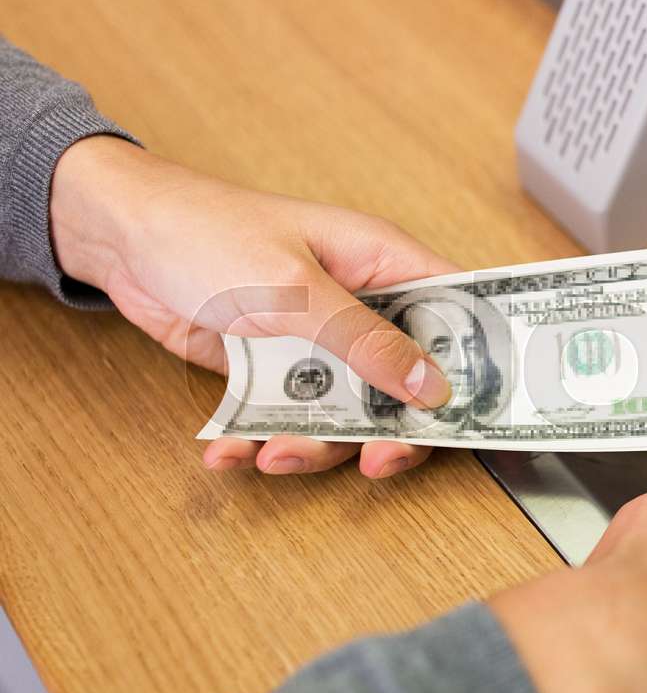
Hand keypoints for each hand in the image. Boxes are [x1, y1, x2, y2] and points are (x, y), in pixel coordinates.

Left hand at [50, 136, 459, 477]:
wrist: (117, 239)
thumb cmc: (205, 232)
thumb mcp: (294, 289)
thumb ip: (364, 341)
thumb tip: (432, 386)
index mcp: (382, 263)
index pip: (459, 311)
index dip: (481, 360)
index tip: (485, 414)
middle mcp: (360, 304)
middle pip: (409, 380)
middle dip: (391, 429)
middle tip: (375, 460)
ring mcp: (318, 340)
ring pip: (348, 411)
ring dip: (316, 443)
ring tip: (273, 454)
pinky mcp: (274, 367)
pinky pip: (289, 416)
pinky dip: (262, 439)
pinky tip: (230, 450)